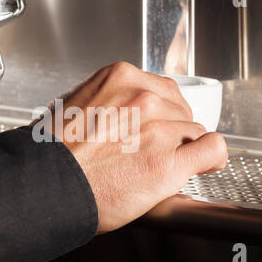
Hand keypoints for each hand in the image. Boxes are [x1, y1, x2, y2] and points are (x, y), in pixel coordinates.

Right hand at [32, 60, 227, 233]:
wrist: (48, 184)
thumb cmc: (54, 151)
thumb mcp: (76, 103)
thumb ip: (110, 99)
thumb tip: (125, 109)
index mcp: (121, 78)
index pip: (163, 89)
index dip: (160, 112)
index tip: (153, 126)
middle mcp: (143, 98)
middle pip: (181, 110)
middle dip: (170, 130)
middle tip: (148, 150)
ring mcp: (159, 130)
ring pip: (195, 132)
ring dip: (182, 148)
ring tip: (155, 164)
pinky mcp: (170, 163)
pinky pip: (212, 150)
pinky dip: (212, 157)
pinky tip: (204, 164)